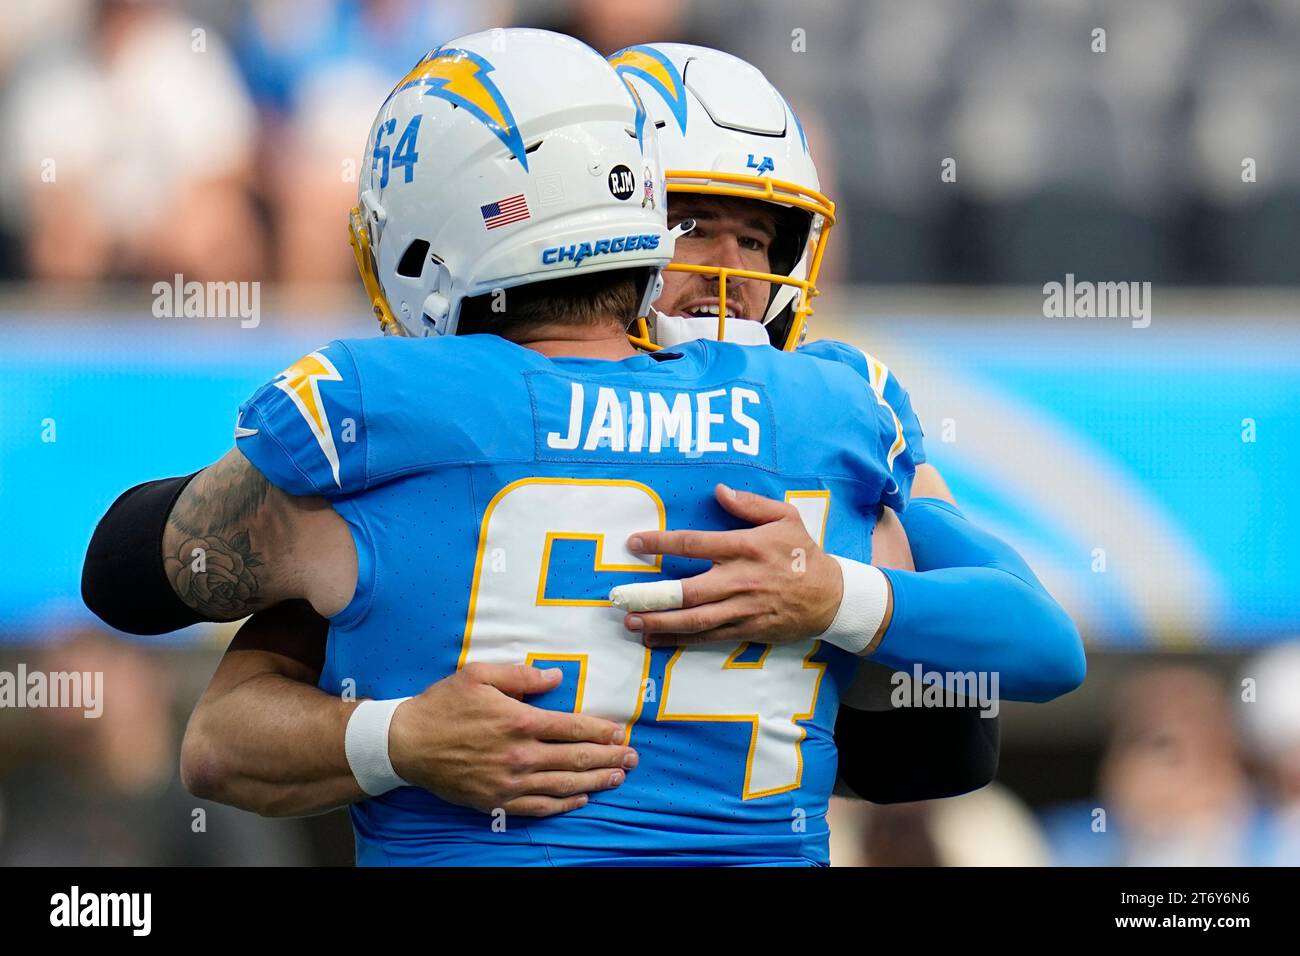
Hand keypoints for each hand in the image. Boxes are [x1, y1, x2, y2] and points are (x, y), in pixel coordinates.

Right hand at [388, 662, 637, 816]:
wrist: (407, 743)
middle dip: (609, 757)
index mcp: (519, 720)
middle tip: (633, 758)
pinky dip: (564, 804)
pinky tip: (581, 799)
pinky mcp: (497, 801)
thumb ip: (522, 676)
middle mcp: (520, 755)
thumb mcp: (479, 675)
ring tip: (618, 777)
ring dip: (595, 781)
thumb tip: (557, 677)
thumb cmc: (443, 704)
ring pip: (563, 784)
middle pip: (576, 758)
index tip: (621, 732)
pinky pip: (539, 806)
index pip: (573, 727)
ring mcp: (509, 782)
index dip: (601, 731)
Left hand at [622, 484, 843, 646]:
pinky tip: (656, 639)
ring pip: (695, 619)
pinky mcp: (747, 630)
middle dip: (651, 594)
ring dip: (660, 621)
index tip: (634, 543)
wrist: (832, 597)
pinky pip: (708, 637)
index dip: (661, 543)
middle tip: (620, 596)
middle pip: (688, 590)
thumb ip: (750, 504)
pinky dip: (680, 640)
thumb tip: (719, 491)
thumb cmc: (803, 553)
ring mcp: (742, 608)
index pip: (694, 544)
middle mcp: (739, 579)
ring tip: (631, 622)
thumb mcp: (785, 517)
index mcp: (745, 548)